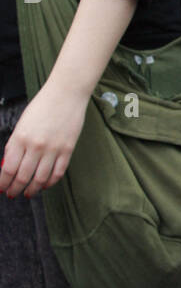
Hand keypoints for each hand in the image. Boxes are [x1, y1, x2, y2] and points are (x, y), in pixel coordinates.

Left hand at [0, 80, 88, 197]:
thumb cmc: (43, 105)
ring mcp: (53, 149)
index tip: (1, 188)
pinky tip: (45, 185)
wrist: (66, 93)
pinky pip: (57, 173)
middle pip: (23, 176)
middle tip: (12, 194)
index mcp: (20, 137)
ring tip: (28, 193)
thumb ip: (15, 144)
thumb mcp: (22, 124)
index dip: (3, 182)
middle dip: (15, 189)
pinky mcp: (67, 150)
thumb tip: (8, 164)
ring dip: (32, 190)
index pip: (8, 168)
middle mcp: (35, 145)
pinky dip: (50, 182)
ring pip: (40, 179)